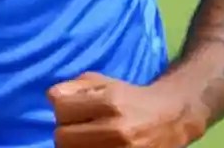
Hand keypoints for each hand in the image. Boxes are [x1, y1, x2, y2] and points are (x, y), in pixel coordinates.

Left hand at [48, 72, 203, 146]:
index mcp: (111, 102)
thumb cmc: (132, 97)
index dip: (62, 107)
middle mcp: (116, 129)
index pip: (60, 108)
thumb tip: (51, 97)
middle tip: (78, 127)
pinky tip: (94, 144)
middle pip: (62, 137)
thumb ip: (74, 87)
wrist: (171, 117)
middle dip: (66, 130)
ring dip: (75, 145)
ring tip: (86, 138)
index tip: (72, 108)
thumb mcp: (104, 82)